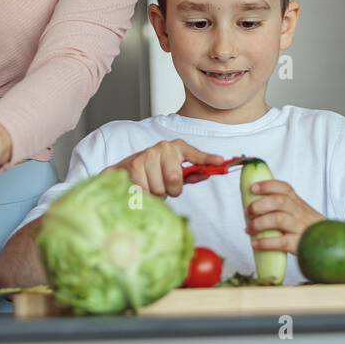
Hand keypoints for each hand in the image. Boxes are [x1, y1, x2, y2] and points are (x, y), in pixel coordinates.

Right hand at [110, 138, 224, 198]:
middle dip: (171, 190)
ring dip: (156, 194)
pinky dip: (144, 196)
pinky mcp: (133, 166)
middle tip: (164, 187)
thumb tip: (207, 173)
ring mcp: (147, 155)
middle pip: (175, 179)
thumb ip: (191, 174)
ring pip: (160, 189)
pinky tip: (140, 187)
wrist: (123, 169)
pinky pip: (146, 192)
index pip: (195, 154)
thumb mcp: (174, 171)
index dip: (208, 159)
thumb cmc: (153, 172)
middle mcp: (162, 147)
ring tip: (150, 186)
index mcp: (176, 147)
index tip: (221, 162)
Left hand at [245, 179, 323, 253]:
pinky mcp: (299, 244)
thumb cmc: (307, 228)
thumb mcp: (299, 212)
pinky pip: (281, 242)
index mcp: (297, 203)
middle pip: (279, 201)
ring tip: (249, 229)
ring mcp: (300, 228)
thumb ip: (282, 206)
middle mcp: (300, 212)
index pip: (284, 188)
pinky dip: (265, 242)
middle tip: (248, 212)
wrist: (329, 244)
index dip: (267, 186)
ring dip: (259, 223)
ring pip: (278, 220)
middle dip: (259, 205)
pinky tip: (255, 243)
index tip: (252, 188)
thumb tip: (251, 206)